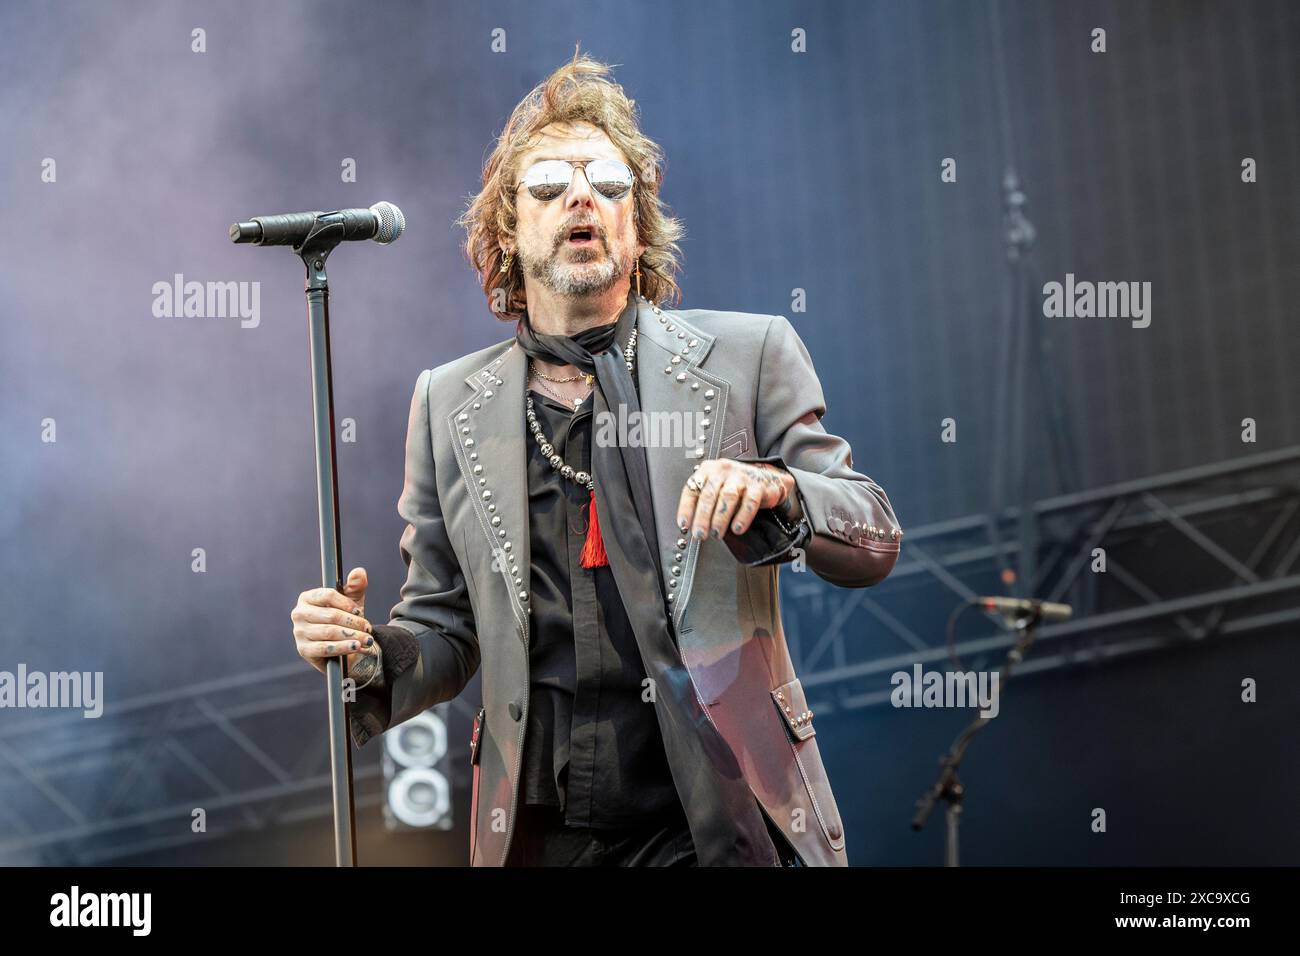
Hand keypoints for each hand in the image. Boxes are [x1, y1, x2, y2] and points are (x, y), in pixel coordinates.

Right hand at [291, 567, 376, 674]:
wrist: (341, 646)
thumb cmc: (344, 619)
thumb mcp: (352, 601)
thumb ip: (355, 586)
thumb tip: (359, 572)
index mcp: (308, 597)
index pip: (328, 595)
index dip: (346, 603)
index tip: (358, 611)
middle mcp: (299, 613)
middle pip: (331, 615)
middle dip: (353, 623)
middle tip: (368, 628)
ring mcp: (299, 632)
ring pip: (330, 632)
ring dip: (352, 636)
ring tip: (367, 639)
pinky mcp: (304, 649)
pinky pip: (325, 648)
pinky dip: (343, 647)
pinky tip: (356, 647)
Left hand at [676, 461, 796, 541]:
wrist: (766, 479)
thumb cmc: (737, 486)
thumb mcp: (717, 488)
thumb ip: (704, 503)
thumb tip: (692, 526)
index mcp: (708, 471)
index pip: (692, 489)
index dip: (686, 508)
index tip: (684, 524)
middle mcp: (723, 471)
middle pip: (709, 495)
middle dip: (702, 517)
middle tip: (700, 534)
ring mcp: (741, 477)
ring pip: (728, 497)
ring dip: (720, 519)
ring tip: (717, 534)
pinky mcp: (758, 485)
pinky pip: (749, 502)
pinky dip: (742, 517)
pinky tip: (737, 528)